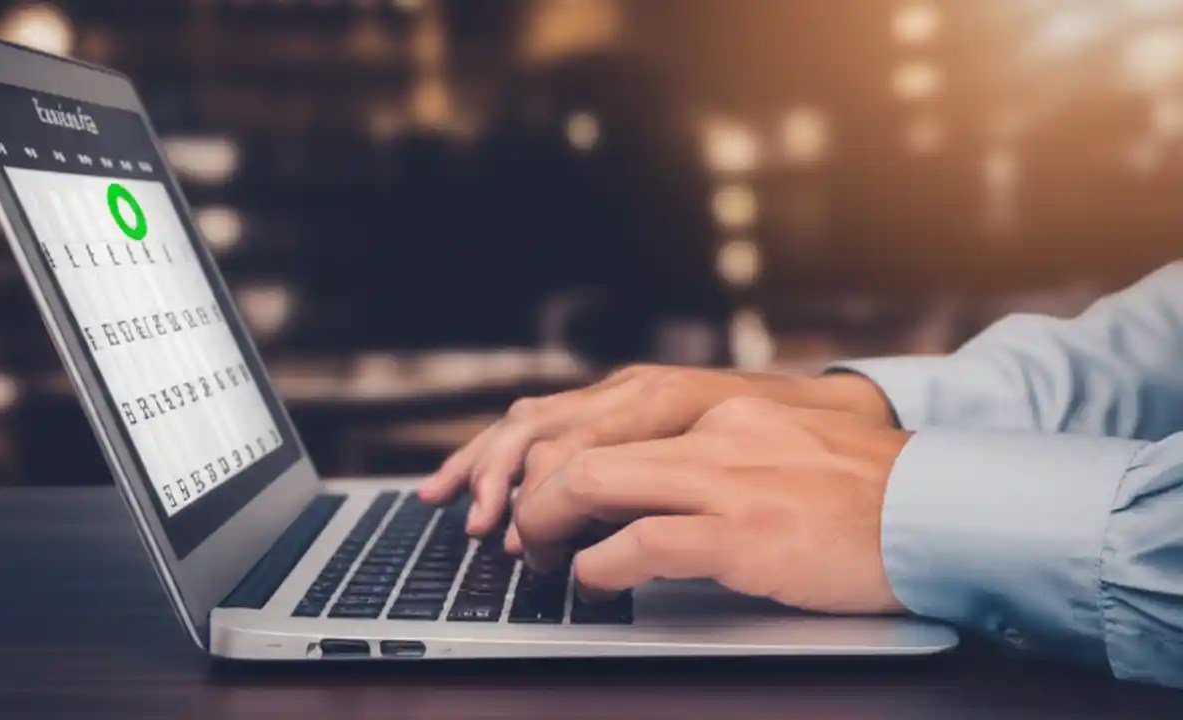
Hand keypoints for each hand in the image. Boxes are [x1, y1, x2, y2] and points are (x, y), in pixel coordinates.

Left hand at [418, 364, 893, 549]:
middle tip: (506, 533)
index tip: (514, 492)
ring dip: (545, 526)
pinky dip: (599, 566)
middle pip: (578, 446)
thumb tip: (650, 493)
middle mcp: (710, 432)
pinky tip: (592, 582)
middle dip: (522, 491)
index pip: (599, 422)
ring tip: (535, 558)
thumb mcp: (781, 452)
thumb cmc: (864, 493)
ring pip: (591, 484)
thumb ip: (716, 458)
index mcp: (717, 413)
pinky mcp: (742, 531)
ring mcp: (725, 478)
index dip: (539, 457)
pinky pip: (640, 544)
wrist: (939, 510)